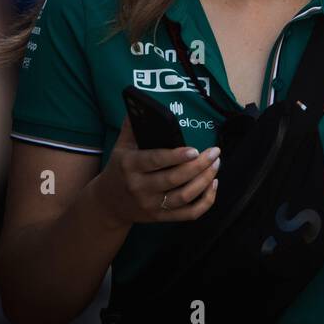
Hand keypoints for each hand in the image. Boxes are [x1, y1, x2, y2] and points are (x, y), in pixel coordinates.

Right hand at [96, 116, 219, 225]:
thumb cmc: (119, 169)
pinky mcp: (160, 218)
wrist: (107, 203)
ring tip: (216, 165)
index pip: (155, 161)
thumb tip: (138, 105)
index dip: (176, 156)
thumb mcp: (120, 147)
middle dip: (199, 166)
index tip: (194, 150)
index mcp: (130, 166)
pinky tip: (213, 186)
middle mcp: (140, 187)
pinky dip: (204, 202)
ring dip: (204, 181)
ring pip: (183, 196)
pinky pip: (188, 214)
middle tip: (215, 153)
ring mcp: (151, 205)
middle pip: (174, 179)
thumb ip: (131, 126)